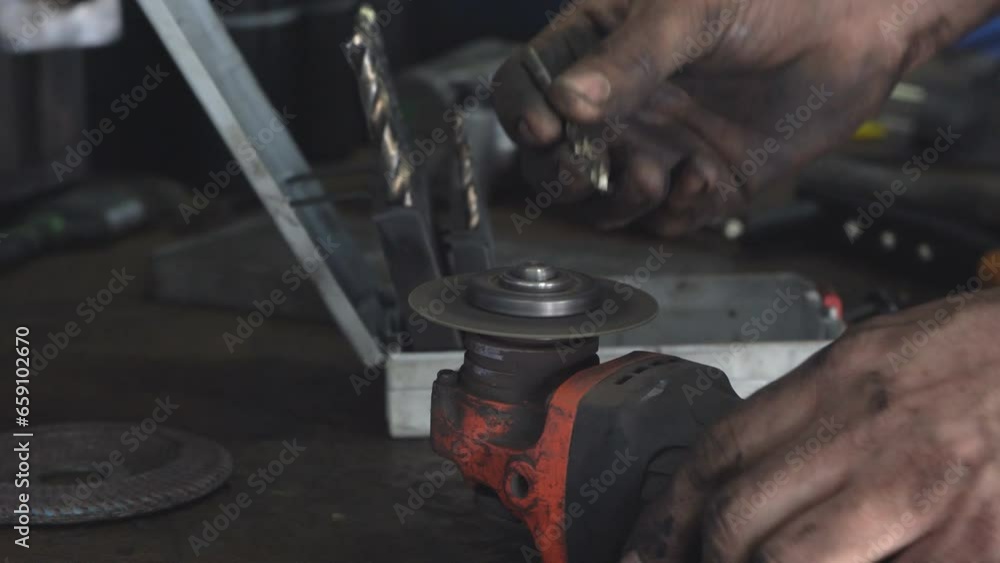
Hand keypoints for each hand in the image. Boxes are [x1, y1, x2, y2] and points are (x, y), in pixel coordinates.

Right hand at [494, 0, 981, 235]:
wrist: (861, 27)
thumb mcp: (690, 12)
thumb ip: (627, 60)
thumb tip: (565, 102)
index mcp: (600, 45)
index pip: (528, 83)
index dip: (524, 112)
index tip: (548, 129)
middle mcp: (621, 102)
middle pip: (553, 155)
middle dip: (563, 171)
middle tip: (586, 169)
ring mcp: (658, 144)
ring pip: (603, 198)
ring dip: (621, 196)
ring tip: (657, 170)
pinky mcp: (700, 181)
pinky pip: (665, 217)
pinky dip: (678, 209)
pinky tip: (705, 176)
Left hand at [622, 283, 999, 561]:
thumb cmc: (997, 356)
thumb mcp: (892, 353)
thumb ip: (819, 406)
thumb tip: (750, 465)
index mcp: (846, 380)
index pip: (719, 451)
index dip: (675, 506)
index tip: (659, 537)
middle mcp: (872, 438)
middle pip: (738, 518)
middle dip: (707, 556)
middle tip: (707, 562)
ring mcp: (923, 501)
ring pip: (787, 562)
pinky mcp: (971, 551)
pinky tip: (860, 559)